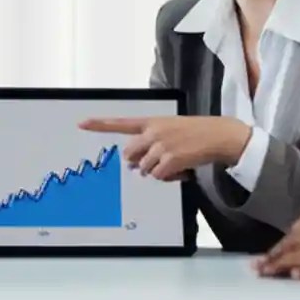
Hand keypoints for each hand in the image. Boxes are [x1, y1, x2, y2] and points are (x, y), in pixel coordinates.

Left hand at [78, 116, 251, 179]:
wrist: (218, 135)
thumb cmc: (194, 133)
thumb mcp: (170, 129)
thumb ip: (150, 142)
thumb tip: (137, 166)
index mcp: (152, 122)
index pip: (120, 122)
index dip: (99, 124)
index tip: (82, 123)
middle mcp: (153, 132)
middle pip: (129, 154)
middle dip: (137, 162)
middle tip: (155, 161)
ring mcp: (161, 146)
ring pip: (144, 169)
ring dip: (156, 171)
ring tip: (175, 162)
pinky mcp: (170, 160)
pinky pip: (158, 176)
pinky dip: (168, 177)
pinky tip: (181, 170)